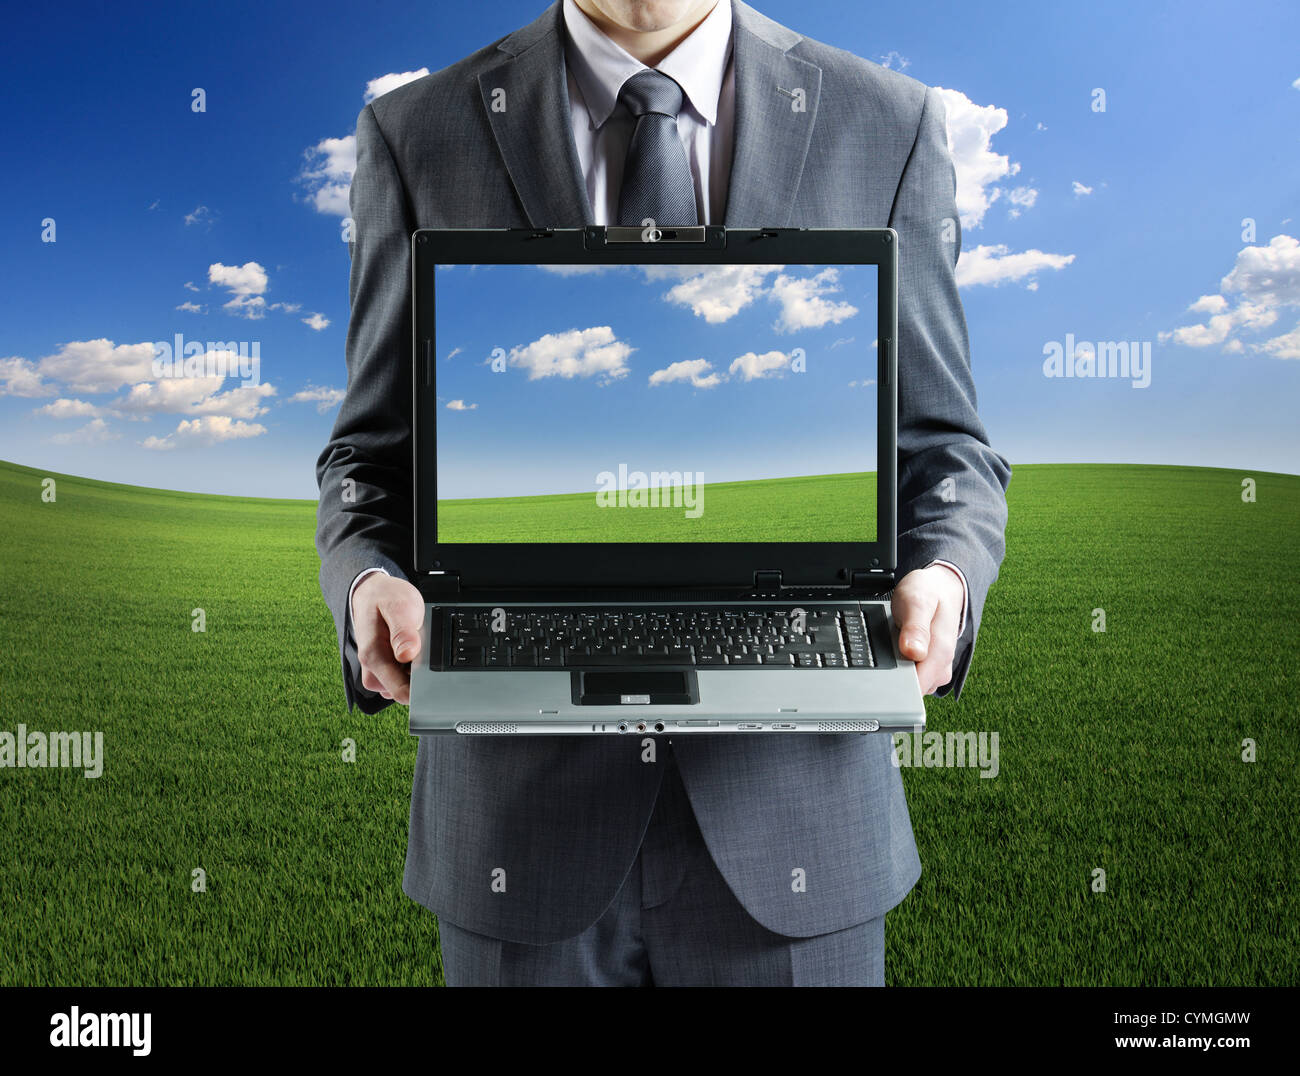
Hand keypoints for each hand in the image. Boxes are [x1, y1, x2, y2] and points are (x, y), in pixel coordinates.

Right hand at [352, 573, 424, 703]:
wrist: (372, 592)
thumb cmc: (385, 597)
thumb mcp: (399, 606)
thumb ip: (403, 632)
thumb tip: (407, 655)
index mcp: (374, 657)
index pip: (400, 692)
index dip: (422, 689)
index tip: (436, 675)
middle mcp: (372, 669)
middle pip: (405, 692)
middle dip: (421, 677)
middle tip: (425, 648)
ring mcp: (377, 671)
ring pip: (404, 686)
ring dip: (416, 672)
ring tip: (417, 644)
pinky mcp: (384, 670)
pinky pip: (402, 679)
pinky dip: (412, 669)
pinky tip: (414, 650)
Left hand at [891, 565, 964, 694]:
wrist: (941, 588)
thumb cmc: (929, 593)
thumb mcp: (918, 601)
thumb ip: (915, 627)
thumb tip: (913, 652)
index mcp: (940, 653)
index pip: (916, 688)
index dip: (894, 686)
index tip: (878, 674)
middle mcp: (941, 667)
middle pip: (910, 690)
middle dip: (892, 679)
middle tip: (882, 653)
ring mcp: (935, 669)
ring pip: (909, 686)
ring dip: (895, 672)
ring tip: (889, 648)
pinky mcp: (928, 668)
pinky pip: (910, 677)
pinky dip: (899, 667)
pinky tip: (894, 652)